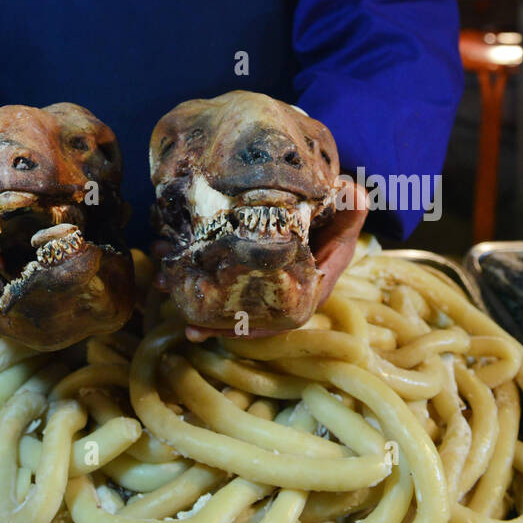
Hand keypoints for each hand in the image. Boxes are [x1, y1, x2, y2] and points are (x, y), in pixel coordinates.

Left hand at [151, 175, 368, 343]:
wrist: (324, 203)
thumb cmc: (336, 213)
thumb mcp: (346, 211)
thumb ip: (349, 207)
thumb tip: (357, 193)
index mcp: (312, 285)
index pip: (285, 315)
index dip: (259, 325)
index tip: (230, 329)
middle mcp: (286, 291)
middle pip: (250, 314)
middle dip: (217, 318)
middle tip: (187, 321)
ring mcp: (264, 282)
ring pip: (228, 297)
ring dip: (196, 294)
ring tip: (165, 286)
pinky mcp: (246, 267)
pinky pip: (219, 277)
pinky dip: (194, 274)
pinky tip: (166, 271)